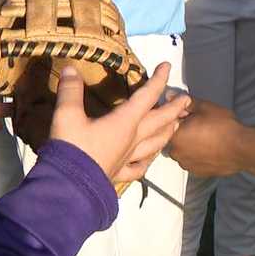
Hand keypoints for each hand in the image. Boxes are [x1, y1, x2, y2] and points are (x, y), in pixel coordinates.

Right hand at [49, 63, 191, 187]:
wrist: (68, 189)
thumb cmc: (72, 149)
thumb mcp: (67, 115)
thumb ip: (71, 91)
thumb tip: (71, 68)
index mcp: (125, 122)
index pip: (147, 96)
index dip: (158, 79)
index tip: (167, 66)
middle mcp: (132, 139)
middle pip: (160, 121)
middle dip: (174, 108)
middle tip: (187, 100)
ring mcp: (128, 158)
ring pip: (155, 144)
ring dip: (167, 132)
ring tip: (175, 126)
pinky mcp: (119, 174)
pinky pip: (139, 167)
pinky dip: (147, 161)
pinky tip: (149, 159)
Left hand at [167, 98, 249, 177]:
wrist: (241, 148)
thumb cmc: (223, 127)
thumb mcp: (204, 107)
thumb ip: (185, 103)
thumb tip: (171, 96)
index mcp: (175, 135)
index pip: (168, 124)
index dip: (178, 117)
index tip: (188, 114)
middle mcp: (176, 152)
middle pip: (174, 138)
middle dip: (182, 131)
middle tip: (198, 124)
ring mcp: (186, 164)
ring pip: (182, 151)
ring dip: (189, 144)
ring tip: (205, 137)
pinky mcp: (197, 172)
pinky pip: (191, 161)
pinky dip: (197, 155)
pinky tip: (208, 148)